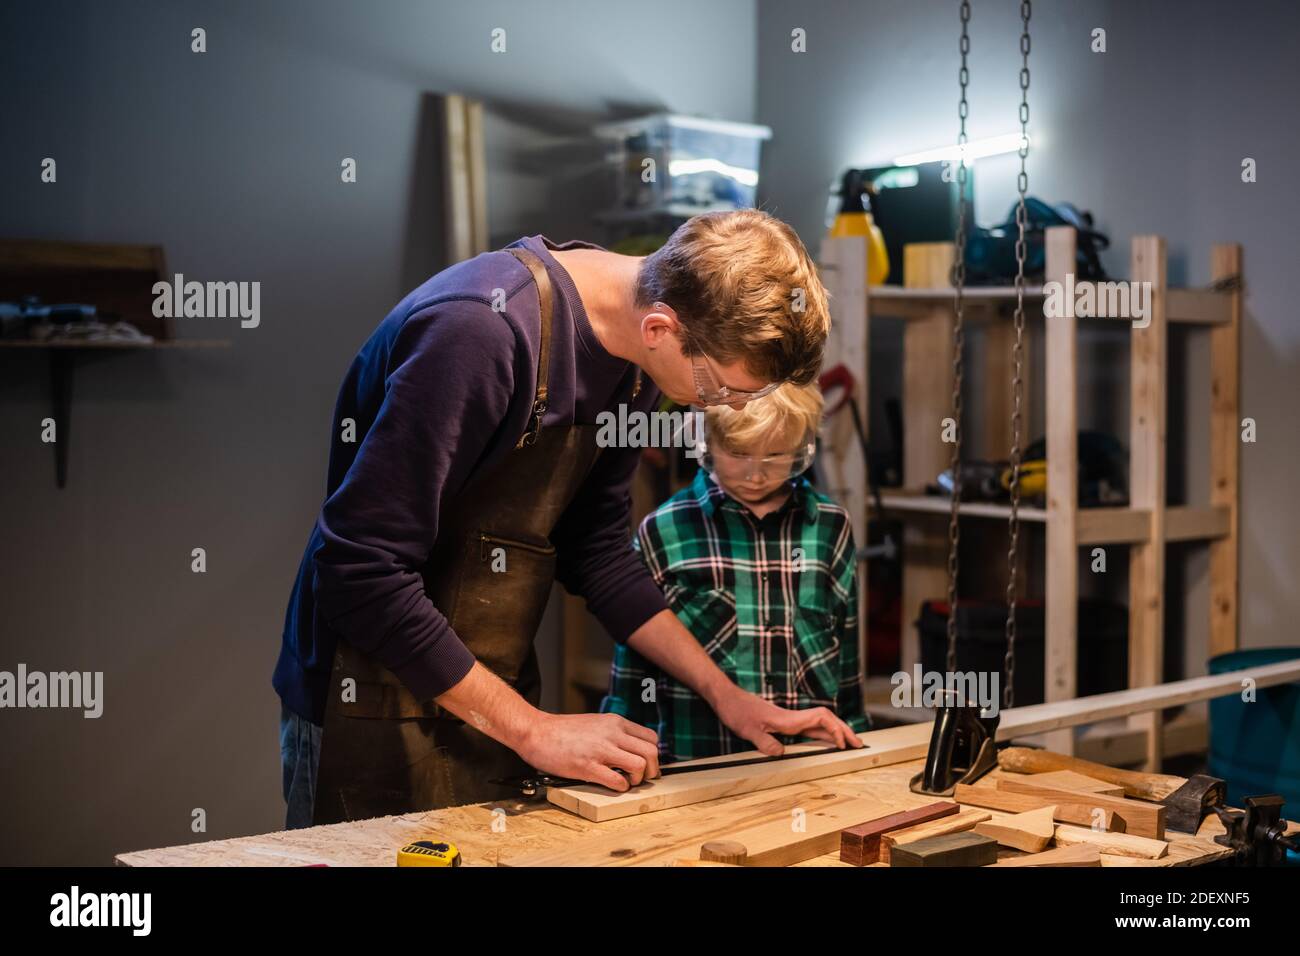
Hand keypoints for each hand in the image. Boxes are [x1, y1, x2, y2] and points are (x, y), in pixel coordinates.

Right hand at [515, 712, 661, 791]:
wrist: (536, 731)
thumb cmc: (563, 730)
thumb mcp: (595, 722)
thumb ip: (614, 732)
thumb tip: (631, 749)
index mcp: (615, 722)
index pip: (651, 738)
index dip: (653, 755)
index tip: (646, 764)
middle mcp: (612, 734)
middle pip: (651, 752)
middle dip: (652, 770)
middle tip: (643, 778)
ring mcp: (601, 750)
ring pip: (639, 766)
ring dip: (638, 780)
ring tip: (628, 782)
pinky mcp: (588, 767)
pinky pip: (617, 781)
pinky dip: (621, 788)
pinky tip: (613, 786)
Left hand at [710, 687, 863, 755]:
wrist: (726, 697)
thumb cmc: (736, 710)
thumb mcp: (747, 730)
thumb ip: (765, 742)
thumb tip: (783, 754)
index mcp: (787, 719)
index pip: (820, 719)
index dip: (834, 730)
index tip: (843, 743)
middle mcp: (791, 718)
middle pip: (826, 720)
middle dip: (843, 730)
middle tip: (859, 743)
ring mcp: (788, 719)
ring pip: (819, 723)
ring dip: (835, 732)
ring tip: (848, 743)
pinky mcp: (782, 722)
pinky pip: (809, 727)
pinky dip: (822, 733)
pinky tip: (825, 740)